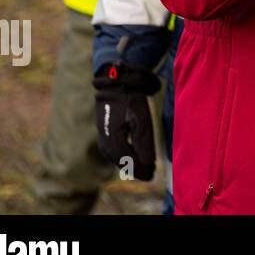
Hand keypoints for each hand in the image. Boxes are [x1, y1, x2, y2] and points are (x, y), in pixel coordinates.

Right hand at [92, 63, 159, 180]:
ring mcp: (102, 134)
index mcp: (112, 138)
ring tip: (143, 168)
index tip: (152, 174)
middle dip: (135, 168)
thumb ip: (144, 142)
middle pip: (120, 160)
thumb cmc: (131, 97)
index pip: (127, 160)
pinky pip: (112, 148)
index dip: (140, 168)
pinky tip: (131, 156)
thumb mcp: (141, 118)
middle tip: (149, 174)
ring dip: (129, 163)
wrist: (116, 79)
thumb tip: (148, 163)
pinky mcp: (103, 129)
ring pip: (115, 155)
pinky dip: (122, 155)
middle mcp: (104, 139)